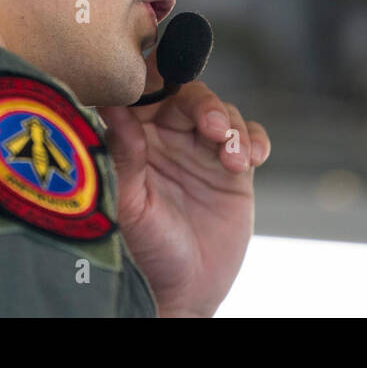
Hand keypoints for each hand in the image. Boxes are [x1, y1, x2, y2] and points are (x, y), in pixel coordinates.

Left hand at [96, 48, 269, 316]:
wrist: (184, 292)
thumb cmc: (144, 250)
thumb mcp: (130, 203)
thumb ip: (125, 153)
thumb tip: (112, 103)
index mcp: (135, 138)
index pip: (146, 92)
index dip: (158, 77)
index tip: (170, 75)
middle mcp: (168, 138)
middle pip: (190, 96)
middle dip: (206, 106)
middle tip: (214, 129)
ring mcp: (203, 151)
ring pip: (223, 113)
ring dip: (234, 128)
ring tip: (234, 160)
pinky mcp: (234, 169)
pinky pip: (250, 138)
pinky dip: (254, 140)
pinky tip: (251, 159)